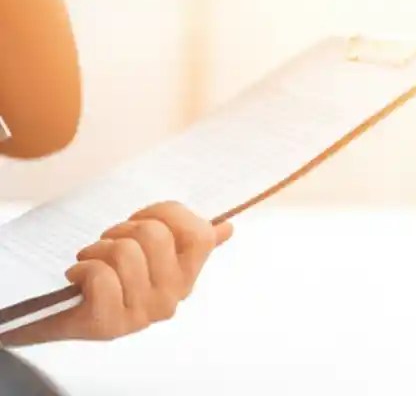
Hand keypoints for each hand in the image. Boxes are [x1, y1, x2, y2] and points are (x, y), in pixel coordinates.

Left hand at [3, 202, 231, 345]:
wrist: (66, 314)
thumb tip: (227, 228)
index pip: (199, 234)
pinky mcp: (109, 324)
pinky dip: (82, 269)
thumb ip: (191, 242)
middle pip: (154, 235)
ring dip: (97, 249)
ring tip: (92, 261)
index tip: (144, 219)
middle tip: (109, 244)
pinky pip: (100, 276)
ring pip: (124, 253)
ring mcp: (143, 314)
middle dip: (122, 229)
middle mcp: (172, 298)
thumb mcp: (153, 255)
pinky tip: (78, 278)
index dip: (167, 213)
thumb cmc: (112, 275)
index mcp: (188, 276)